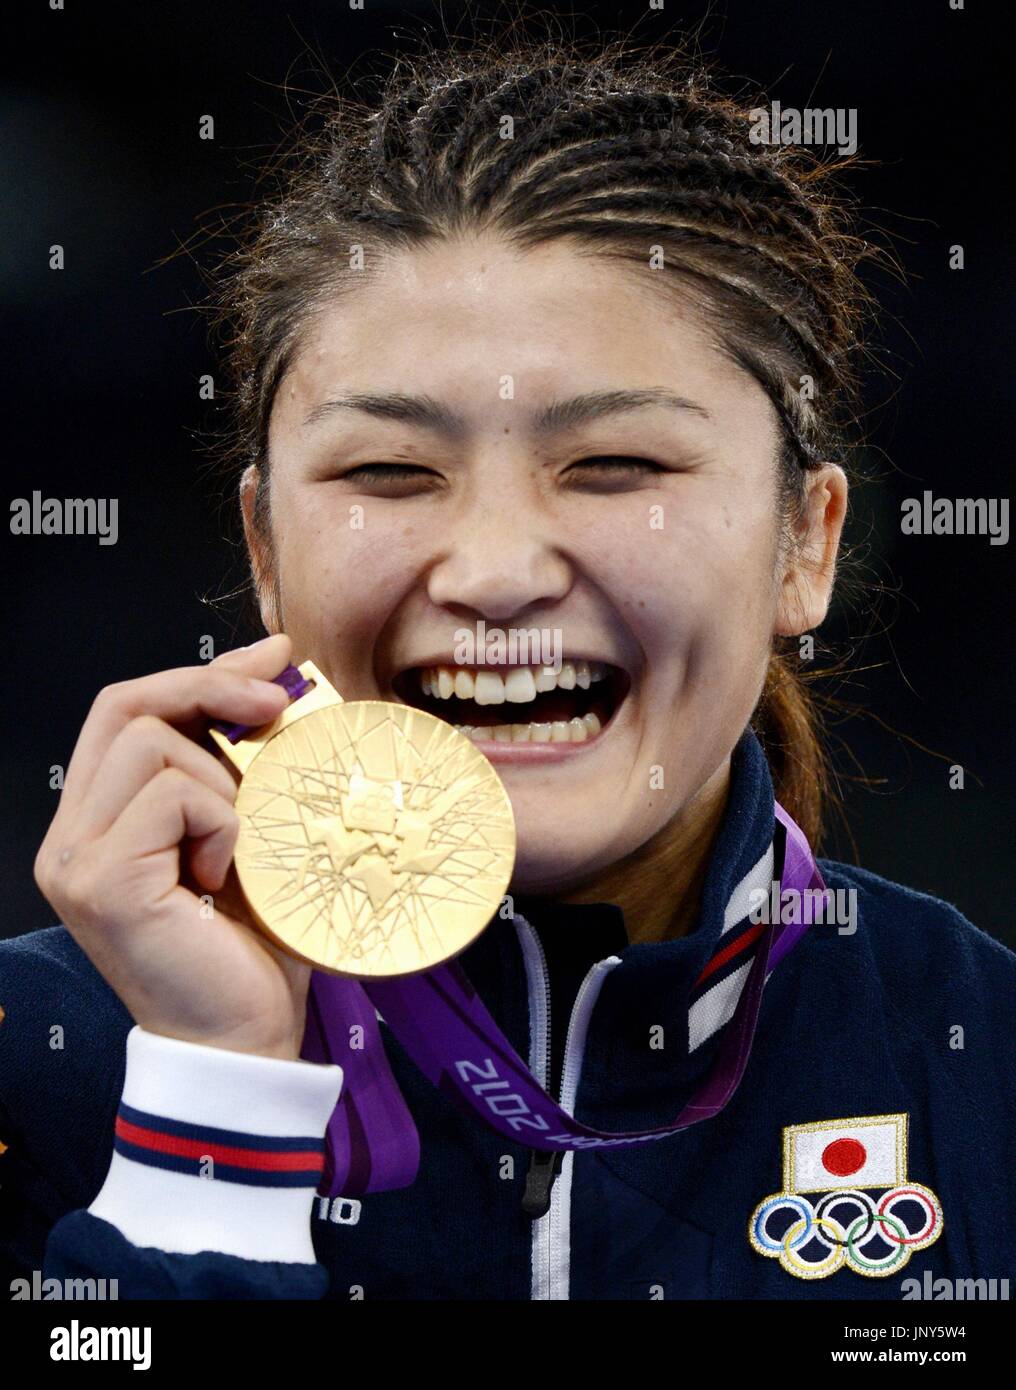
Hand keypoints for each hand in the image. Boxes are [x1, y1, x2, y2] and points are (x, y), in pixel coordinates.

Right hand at [34, 634, 312, 1059]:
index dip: (199, 673)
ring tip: (241, 846)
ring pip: (151, 745)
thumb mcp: (254, 831)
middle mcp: (71, 838)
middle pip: (124, 706)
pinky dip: (222, 821)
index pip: (125, 712)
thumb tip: (278, 668)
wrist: (247, 1040)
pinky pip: (172, 796)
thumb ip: (244, 761)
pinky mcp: (103, 882)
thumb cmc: (255, 942)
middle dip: (211, 687)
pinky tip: (227, 876)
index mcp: (99, 822)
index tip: (272, 659)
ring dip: (223, 780)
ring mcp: (77, 861)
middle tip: (282, 701)